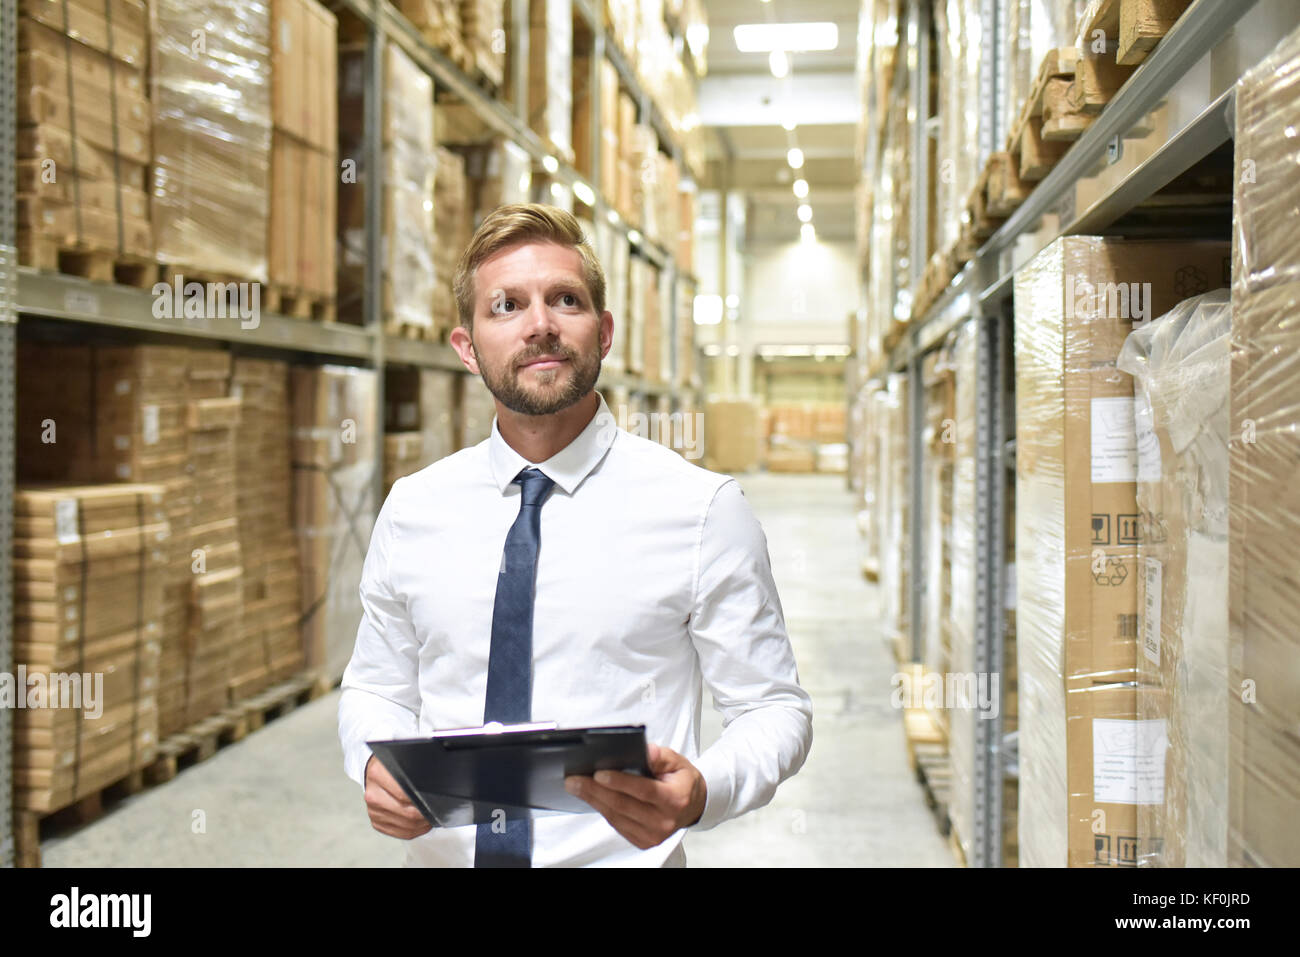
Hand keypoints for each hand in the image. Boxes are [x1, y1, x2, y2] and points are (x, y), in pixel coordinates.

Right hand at [363, 754, 431, 839]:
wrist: (375, 772)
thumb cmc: (392, 766)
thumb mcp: (402, 760)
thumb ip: (416, 768)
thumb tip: (437, 779)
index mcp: (378, 774)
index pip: (404, 793)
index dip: (423, 799)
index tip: (434, 799)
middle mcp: (373, 794)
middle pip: (407, 813)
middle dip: (425, 814)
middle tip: (436, 810)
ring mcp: (373, 810)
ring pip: (405, 826)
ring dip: (422, 824)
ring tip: (430, 816)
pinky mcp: (376, 821)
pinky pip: (400, 833)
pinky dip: (414, 830)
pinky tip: (420, 823)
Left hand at [564, 743, 706, 849]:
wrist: (693, 806)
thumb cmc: (682, 781)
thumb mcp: (677, 762)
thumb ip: (661, 756)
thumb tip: (645, 751)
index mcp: (674, 800)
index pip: (643, 791)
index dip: (619, 782)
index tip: (598, 773)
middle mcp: (664, 822)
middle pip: (623, 805)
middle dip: (595, 791)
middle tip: (574, 779)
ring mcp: (653, 835)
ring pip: (616, 816)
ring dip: (593, 800)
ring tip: (575, 786)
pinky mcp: (643, 841)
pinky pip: (617, 824)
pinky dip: (602, 809)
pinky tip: (590, 797)